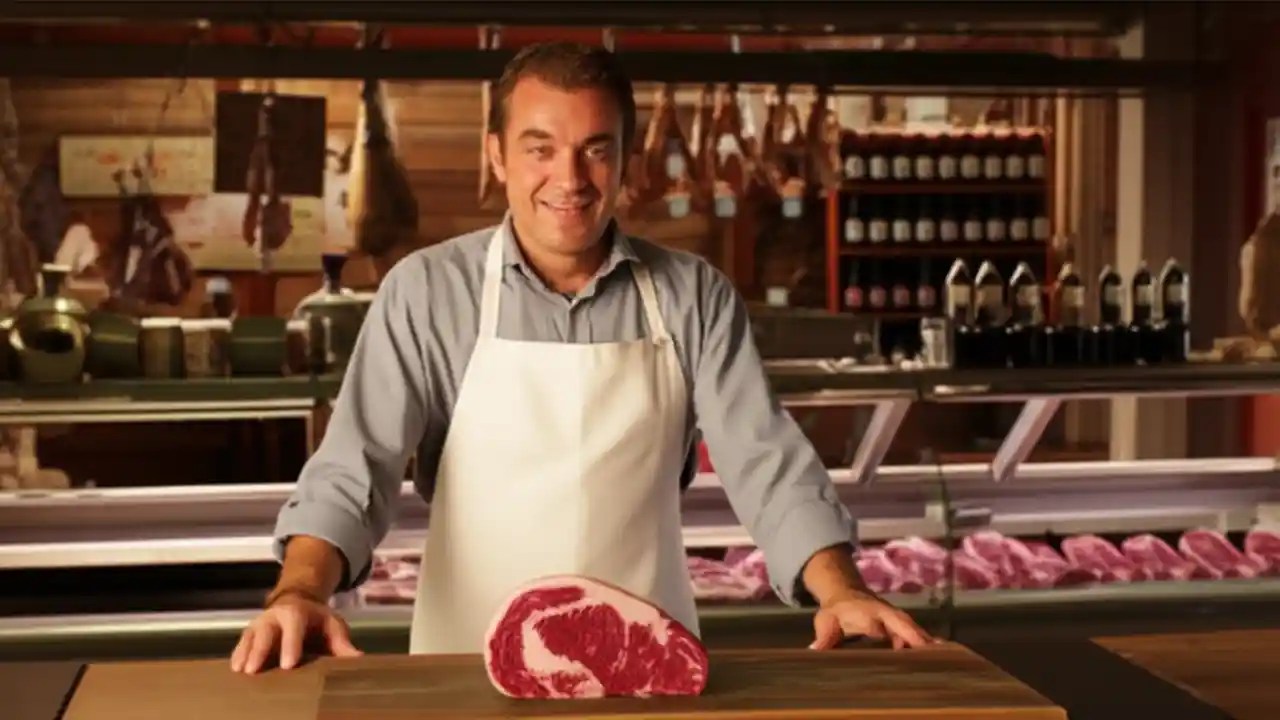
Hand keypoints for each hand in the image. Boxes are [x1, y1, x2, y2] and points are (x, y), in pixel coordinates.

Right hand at [230, 592, 362, 673]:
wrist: (296, 600)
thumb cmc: (316, 617)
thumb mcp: (332, 623)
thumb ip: (341, 641)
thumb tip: (357, 658)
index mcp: (296, 612)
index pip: (293, 627)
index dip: (290, 645)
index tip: (288, 665)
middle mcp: (274, 616)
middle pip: (265, 632)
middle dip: (259, 650)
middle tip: (254, 670)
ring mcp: (259, 623)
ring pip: (249, 637)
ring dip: (244, 653)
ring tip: (240, 671)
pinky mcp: (249, 632)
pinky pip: (241, 642)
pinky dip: (237, 654)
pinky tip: (234, 668)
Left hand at [809, 590, 934, 650]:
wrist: (846, 592)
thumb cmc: (836, 610)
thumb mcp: (825, 621)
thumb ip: (823, 636)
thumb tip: (813, 652)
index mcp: (864, 611)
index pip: (872, 622)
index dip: (877, 630)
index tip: (885, 639)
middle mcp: (884, 613)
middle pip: (900, 623)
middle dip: (913, 635)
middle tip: (928, 650)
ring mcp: (894, 617)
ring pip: (912, 628)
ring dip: (925, 640)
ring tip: (941, 655)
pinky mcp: (901, 624)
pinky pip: (916, 633)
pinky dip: (927, 642)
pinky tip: (941, 653)